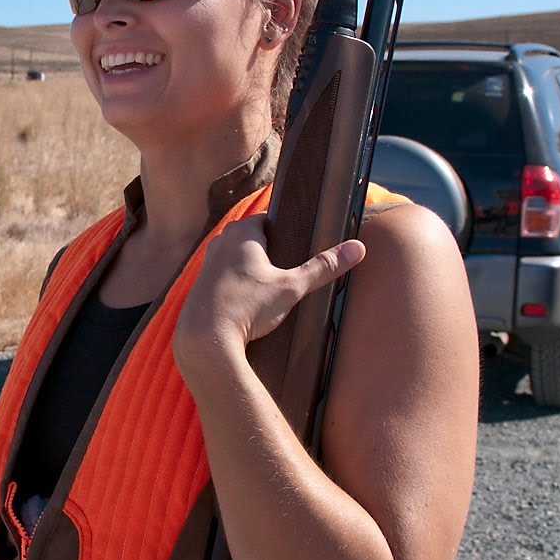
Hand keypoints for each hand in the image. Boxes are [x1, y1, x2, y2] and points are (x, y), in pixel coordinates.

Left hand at [174, 214, 365, 370]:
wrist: (204, 339)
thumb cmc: (247, 308)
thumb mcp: (292, 287)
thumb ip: (323, 267)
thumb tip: (358, 248)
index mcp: (242, 232)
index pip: (270, 219)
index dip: (287, 231)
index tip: (302, 244)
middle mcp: (220, 240)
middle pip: (255, 238)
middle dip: (273, 251)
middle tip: (292, 269)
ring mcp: (208, 262)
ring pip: (239, 257)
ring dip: (255, 268)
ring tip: (274, 285)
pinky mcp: (202, 283)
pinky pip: (227, 275)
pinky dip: (240, 283)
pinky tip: (252, 298)